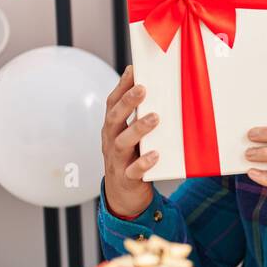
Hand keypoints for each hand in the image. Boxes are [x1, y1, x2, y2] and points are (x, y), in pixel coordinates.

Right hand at [101, 64, 159, 218]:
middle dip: (127, 102)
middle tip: (143, 89)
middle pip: (114, 119)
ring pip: (122, 143)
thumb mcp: (132, 137)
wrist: (124, 197)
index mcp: (112, 129)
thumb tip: (154, 90)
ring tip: (155, 118)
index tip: (133, 70)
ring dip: (138, 129)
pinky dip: (144, 163)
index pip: (112, 104)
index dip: (121, 86)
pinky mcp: (127, 179)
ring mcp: (117, 161)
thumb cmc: (131, 159)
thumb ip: (139, 117)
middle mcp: (111, 142)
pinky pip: (133, 171)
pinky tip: (156, 155)